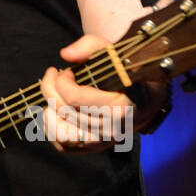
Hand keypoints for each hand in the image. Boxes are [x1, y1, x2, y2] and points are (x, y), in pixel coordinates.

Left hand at [39, 33, 145, 152]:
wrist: (147, 101)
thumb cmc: (130, 75)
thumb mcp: (117, 54)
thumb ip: (92, 46)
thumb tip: (66, 54)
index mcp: (120, 107)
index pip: (75, 98)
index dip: (62, 81)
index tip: (66, 71)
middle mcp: (111, 129)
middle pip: (65, 111)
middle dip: (51, 88)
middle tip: (53, 75)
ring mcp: (102, 142)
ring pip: (61, 132)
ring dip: (48, 111)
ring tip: (52, 94)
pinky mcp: (93, 148)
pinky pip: (64, 146)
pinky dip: (52, 129)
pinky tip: (54, 111)